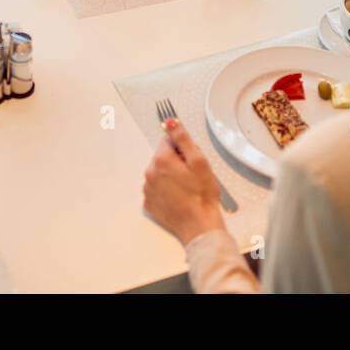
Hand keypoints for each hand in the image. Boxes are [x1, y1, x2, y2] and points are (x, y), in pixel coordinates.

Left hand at [142, 118, 225, 245]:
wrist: (199, 227)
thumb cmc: (202, 196)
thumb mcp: (199, 162)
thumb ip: (183, 139)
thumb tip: (170, 122)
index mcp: (161, 160)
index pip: (168, 140)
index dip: (182, 148)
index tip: (191, 160)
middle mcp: (149, 173)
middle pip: (163, 157)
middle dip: (176, 162)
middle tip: (192, 175)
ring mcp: (147, 189)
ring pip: (159, 173)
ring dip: (170, 176)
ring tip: (186, 188)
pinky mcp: (149, 203)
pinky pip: (156, 189)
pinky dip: (165, 190)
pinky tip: (179, 197)